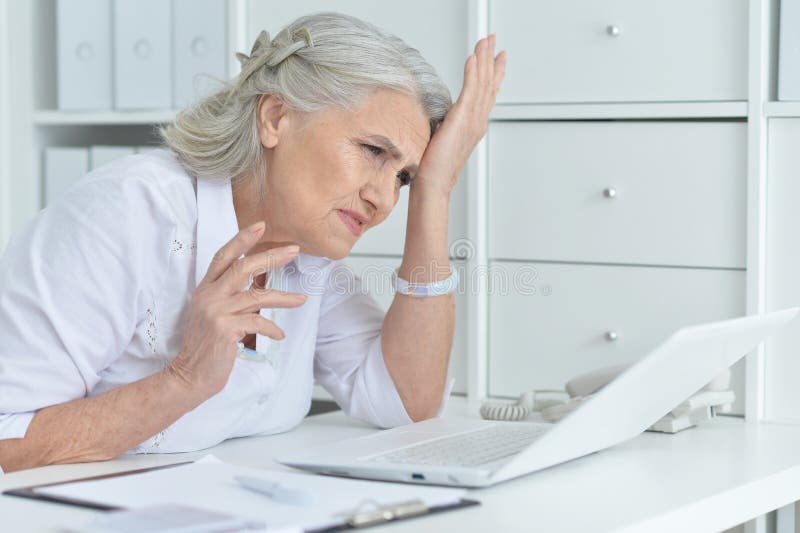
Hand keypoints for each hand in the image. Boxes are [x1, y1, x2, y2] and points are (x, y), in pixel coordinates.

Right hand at [165, 221, 306, 401]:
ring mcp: (216, 311)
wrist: (189, 375)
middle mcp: (209, 296)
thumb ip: (231, 300)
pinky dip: (271, 329)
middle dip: (271, 256)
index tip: (261, 226)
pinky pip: (257, 322)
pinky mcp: (225, 328)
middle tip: (294, 250)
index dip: (242, 239)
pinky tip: (279, 336)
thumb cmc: (206, 348)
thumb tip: (260, 291)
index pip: (224, 256)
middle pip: (244, 267)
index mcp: (205, 289)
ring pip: (257, 296)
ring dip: (283, 298)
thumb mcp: (213, 316)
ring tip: (302, 300)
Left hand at [415, 34, 506, 195]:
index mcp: (475, 126)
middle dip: (492, 59)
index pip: (487, 94)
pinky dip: (472, 72)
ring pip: (482, 83)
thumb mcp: (443, 141)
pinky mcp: (462, 119)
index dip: (493, 73)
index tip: (497, 57)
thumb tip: (441, 118)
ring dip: (484, 59)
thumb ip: (447, 126)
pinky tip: (472, 58)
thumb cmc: (435, 168)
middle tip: (494, 40)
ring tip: (486, 41)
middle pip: (489, 84)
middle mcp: (478, 121)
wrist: (435, 182)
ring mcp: (473, 120)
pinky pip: (470, 89)